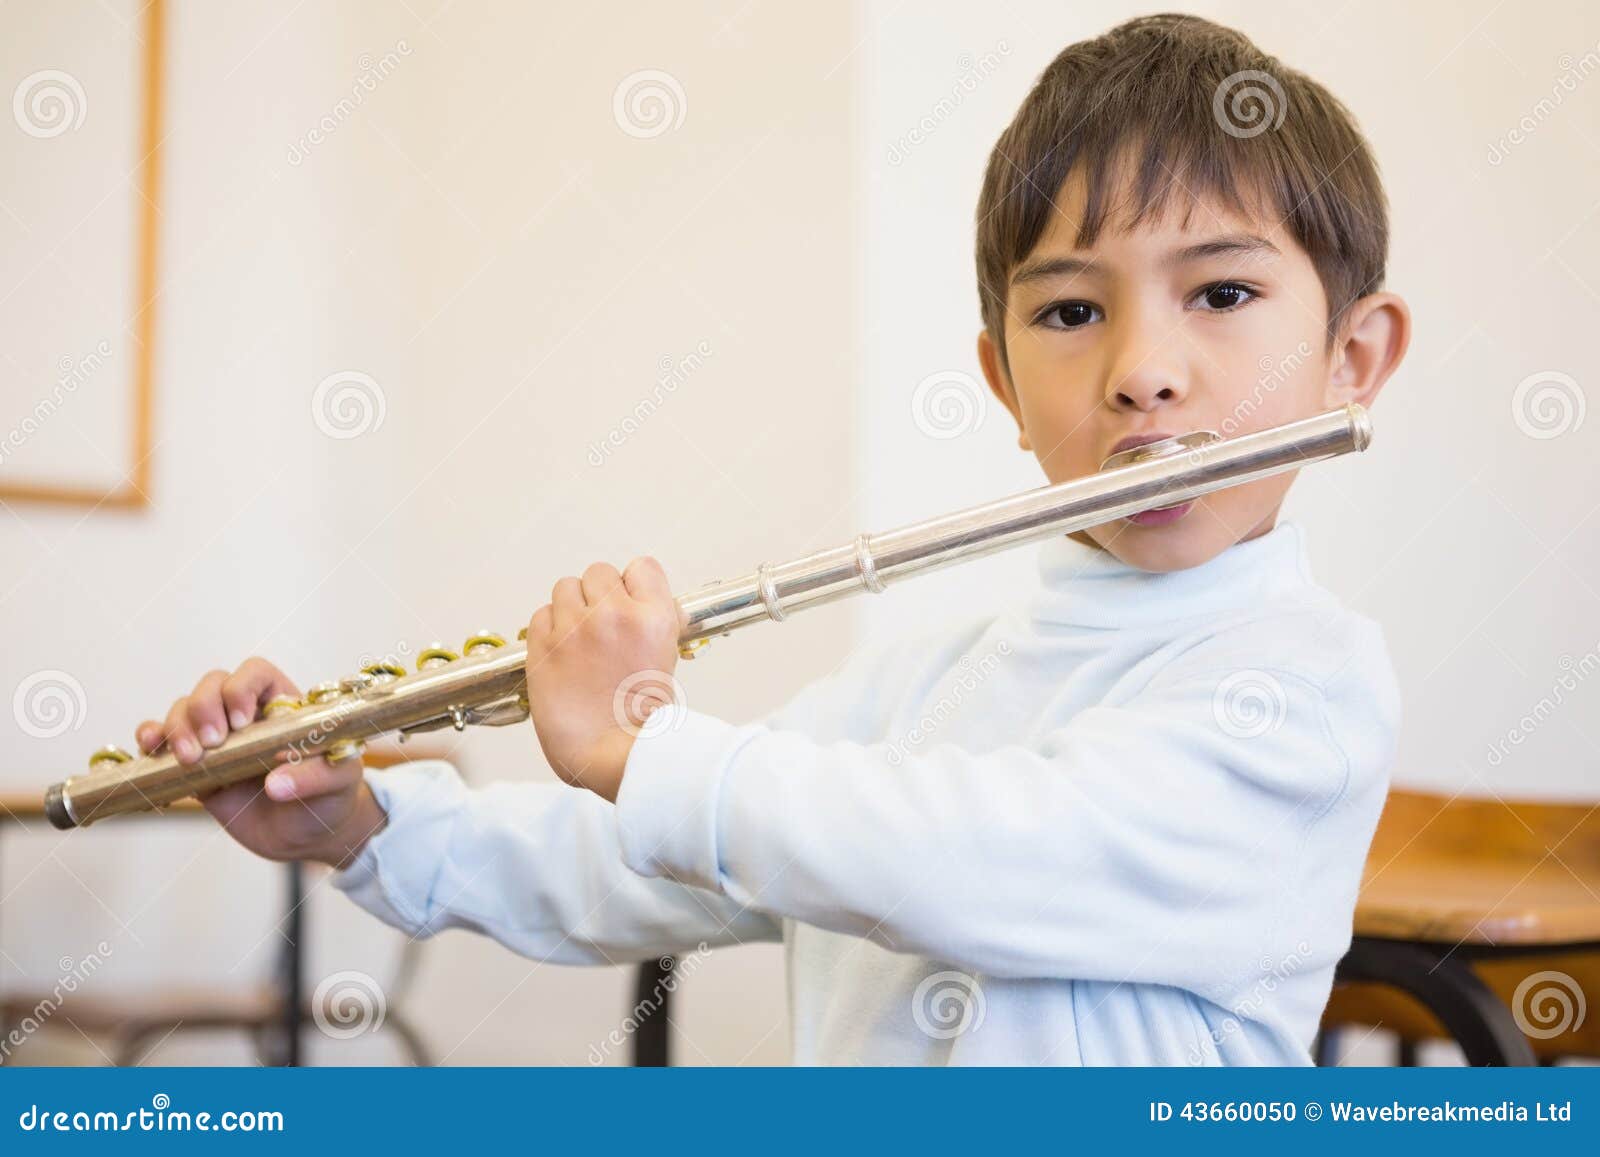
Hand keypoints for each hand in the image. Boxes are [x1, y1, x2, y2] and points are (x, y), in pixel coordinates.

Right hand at [135, 657, 386, 867]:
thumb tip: (275, 785)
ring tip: (189, 758)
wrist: (309, 837)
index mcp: (284, 706)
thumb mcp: (338, 784)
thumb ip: (314, 778)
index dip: (241, 687)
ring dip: (177, 727)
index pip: (256, 673)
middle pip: (212, 686)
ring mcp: (218, 741)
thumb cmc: (330, 798)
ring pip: (184, 711)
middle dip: (203, 708)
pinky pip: (164, 744)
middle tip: (212, 742)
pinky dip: (152, 740)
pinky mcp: (196, 768)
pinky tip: (150, 749)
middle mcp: (247, 716)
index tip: (241, 720)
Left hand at [524, 556, 684, 800]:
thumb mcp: (667, 656)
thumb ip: (654, 620)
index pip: (642, 567)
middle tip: (603, 628)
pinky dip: (549, 628)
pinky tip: (562, 653)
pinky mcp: (544, 646)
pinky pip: (541, 614)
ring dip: (572, 608)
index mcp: (653, 618)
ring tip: (580, 639)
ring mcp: (575, 629)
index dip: (635, 585)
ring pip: (566, 587)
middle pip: (600, 573)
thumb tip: (644, 598)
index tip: (630, 603)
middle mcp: (614, 616)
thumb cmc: (640, 716)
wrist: (609, 752)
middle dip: (601, 596)